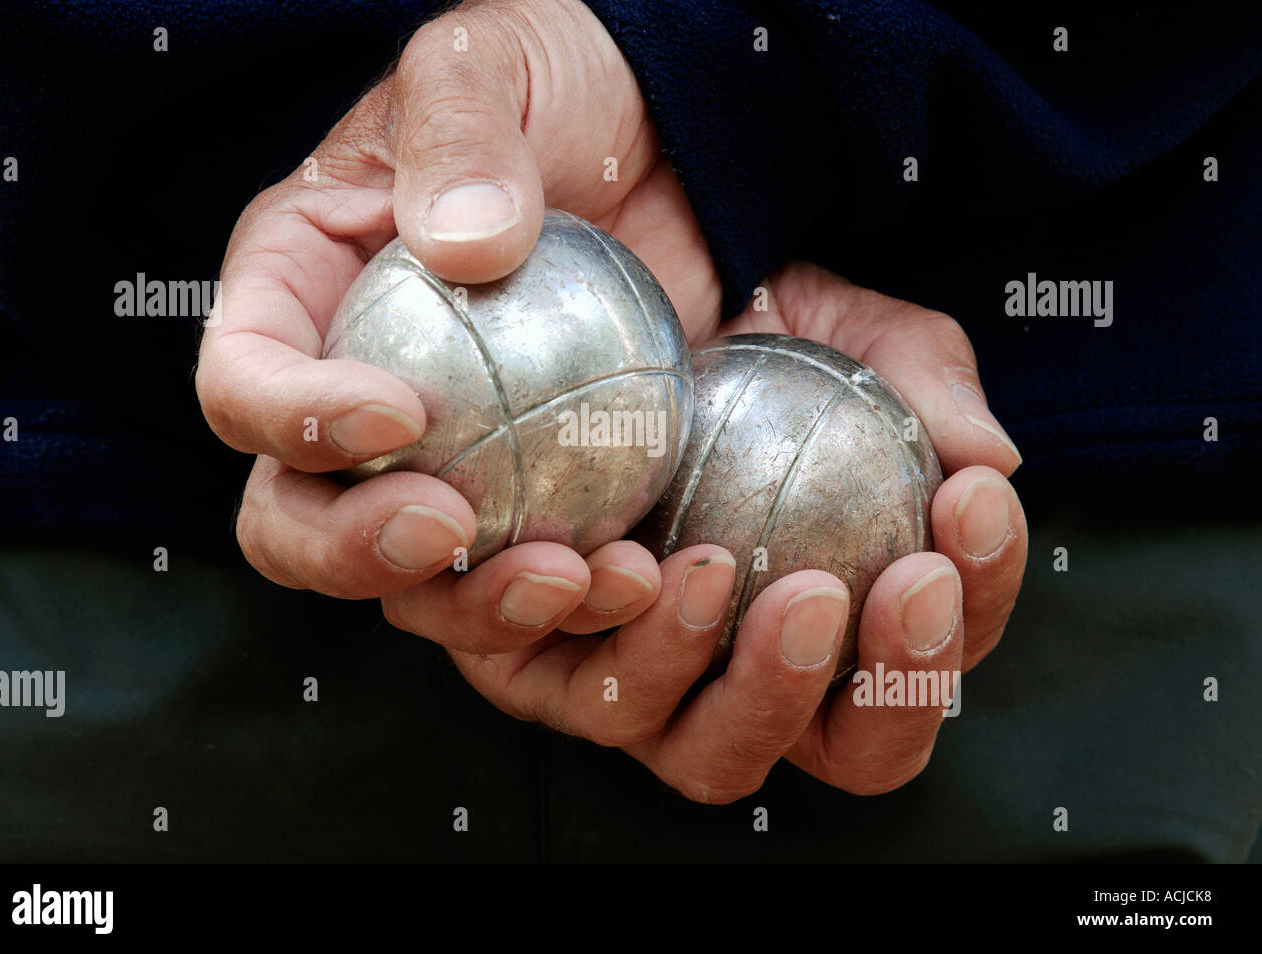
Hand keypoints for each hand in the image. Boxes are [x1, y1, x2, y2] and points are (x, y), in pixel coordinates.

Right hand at [194, 0, 720, 652]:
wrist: (664, 138)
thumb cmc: (552, 83)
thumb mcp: (491, 67)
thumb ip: (461, 140)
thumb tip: (465, 250)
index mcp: (300, 299)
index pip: (244, 386)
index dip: (294, 419)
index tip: (400, 413)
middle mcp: (348, 403)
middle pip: (297, 522)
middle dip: (356, 551)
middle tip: (452, 528)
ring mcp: (443, 466)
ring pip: (413, 582)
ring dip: (480, 604)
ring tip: (578, 575)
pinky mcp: (535, 496)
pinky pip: (527, 574)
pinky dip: (577, 599)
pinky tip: (646, 575)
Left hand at [454, 262, 1027, 800]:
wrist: (603, 282)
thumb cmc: (739, 323)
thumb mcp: (844, 325)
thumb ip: (923, 380)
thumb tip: (991, 459)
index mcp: (842, 624)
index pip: (927, 670)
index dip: (966, 617)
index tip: (965, 505)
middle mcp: (751, 674)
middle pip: (848, 752)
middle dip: (887, 692)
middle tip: (885, 584)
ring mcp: (645, 683)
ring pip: (706, 754)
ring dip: (741, 685)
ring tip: (719, 569)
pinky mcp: (529, 657)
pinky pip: (559, 685)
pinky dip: (593, 638)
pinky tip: (606, 561)